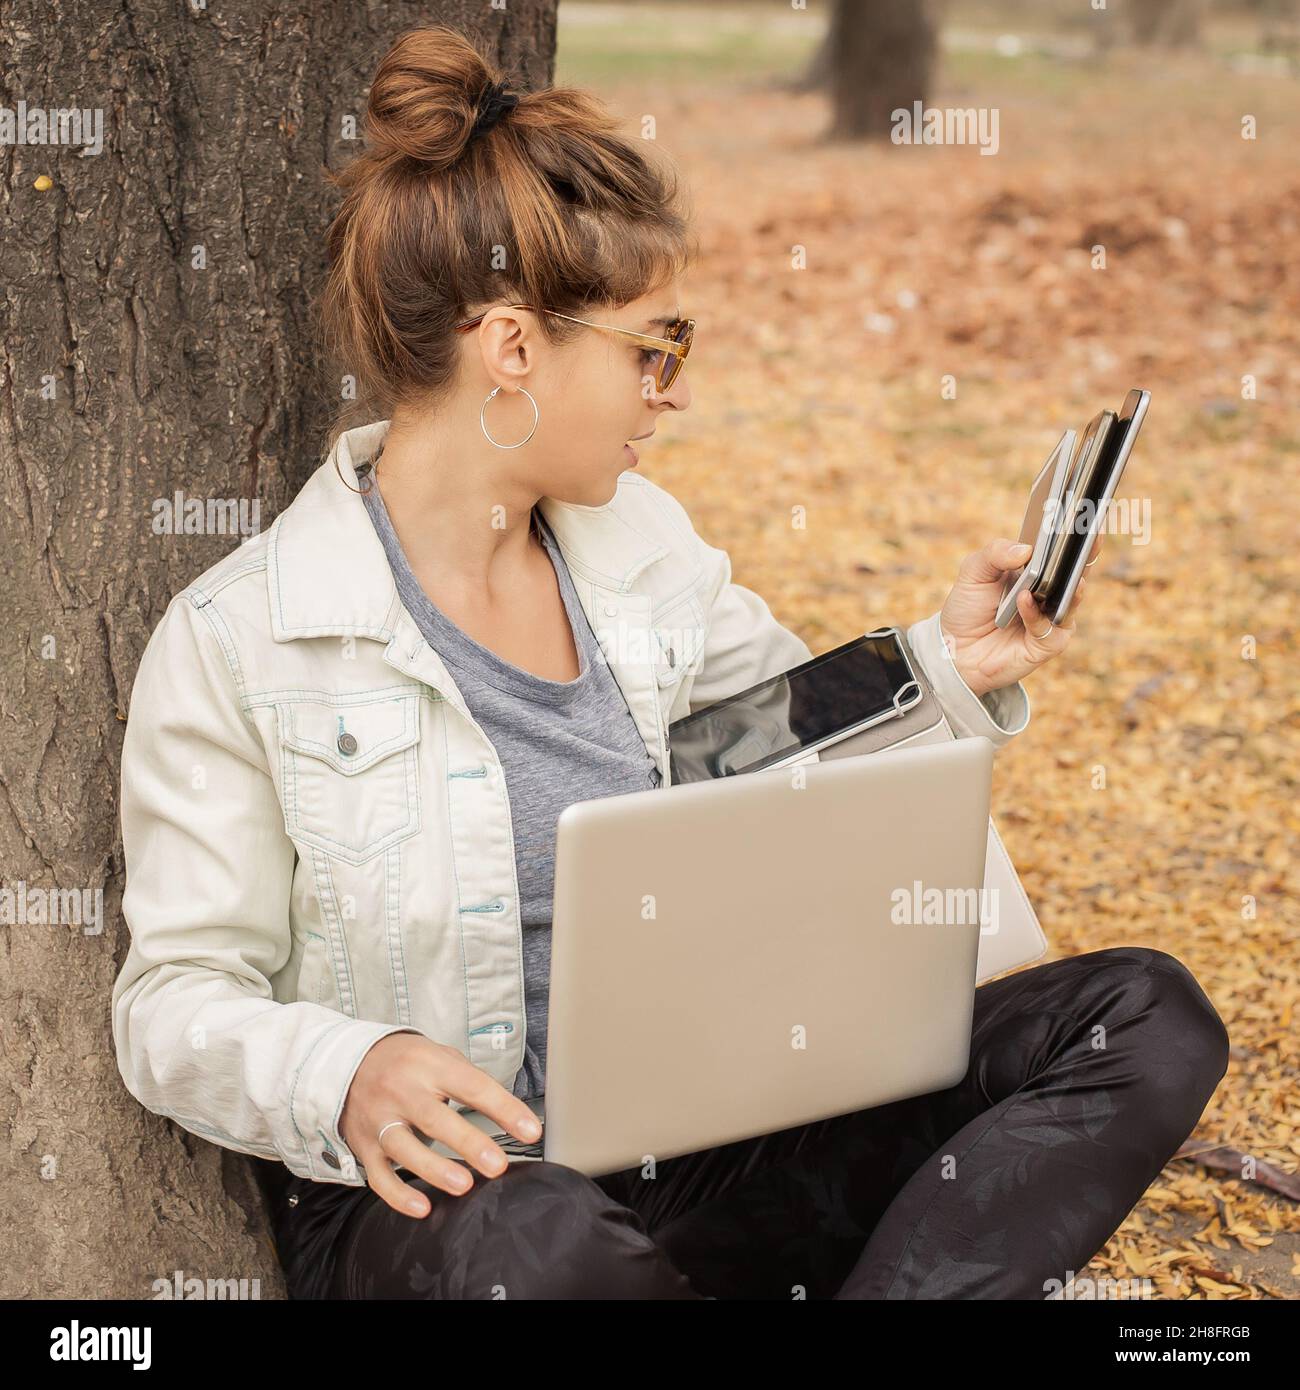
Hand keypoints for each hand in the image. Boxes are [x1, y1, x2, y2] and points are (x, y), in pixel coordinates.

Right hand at [340, 1033, 541, 1217]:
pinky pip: (379, 1175)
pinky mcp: (364, 1145)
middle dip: (467, 1143)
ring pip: (404, 1147)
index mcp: (429, 1065)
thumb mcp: (440, 1056)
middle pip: (434, 1118)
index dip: (503, 1108)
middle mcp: (402, 1090)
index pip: (472, 1086)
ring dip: (434, 1169)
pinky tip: (423, 1207)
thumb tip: (512, 1115)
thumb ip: (471, 1082)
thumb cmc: (408, 1062)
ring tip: (464, 1185)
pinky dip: (399, 1195)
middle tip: (496, 1165)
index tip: (530, 1130)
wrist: (349, 1061)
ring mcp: (380, 1119)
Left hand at [938, 534, 1101, 696]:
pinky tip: (1023, 599)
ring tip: (1059, 568)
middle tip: (1090, 533)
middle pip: (1077, 569)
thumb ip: (995, 554)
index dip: (1076, 530)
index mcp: (1038, 570)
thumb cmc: (969, 608)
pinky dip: (1035, 612)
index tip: (1084, 511)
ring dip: (1066, 583)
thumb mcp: (974, 573)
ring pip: (1072, 598)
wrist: (954, 651)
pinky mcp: (1047, 643)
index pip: (1063, 548)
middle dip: (1086, 551)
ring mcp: (1053, 617)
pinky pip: (1049, 626)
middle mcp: (1051, 592)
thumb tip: (1026, 550)